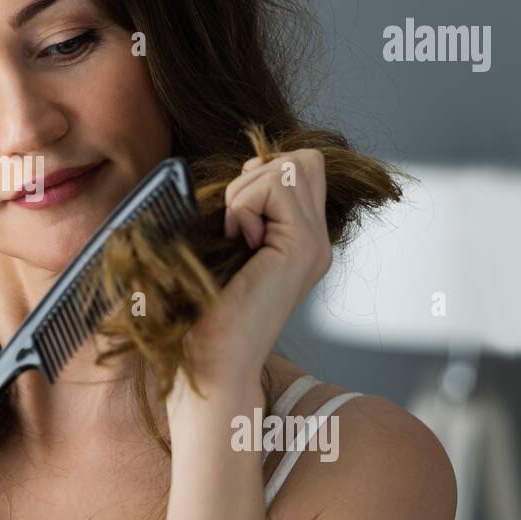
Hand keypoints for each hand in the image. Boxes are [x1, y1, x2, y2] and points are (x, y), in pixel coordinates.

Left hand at [170, 149, 332, 415]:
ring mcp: (315, 244)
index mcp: (301, 241)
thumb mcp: (225, 245)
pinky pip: (276, 185)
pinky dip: (243, 205)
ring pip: (289, 167)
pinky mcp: (303, 246)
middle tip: (235, 223)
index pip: (303, 167)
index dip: (262, 174)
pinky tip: (238, 244)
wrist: (211, 359)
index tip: (235, 216)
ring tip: (235, 238)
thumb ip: (245, 209)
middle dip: (257, 176)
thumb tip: (247, 165)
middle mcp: (317, 241)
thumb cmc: (203, 308)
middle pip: (304, 160)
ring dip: (244, 193)